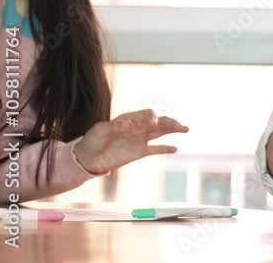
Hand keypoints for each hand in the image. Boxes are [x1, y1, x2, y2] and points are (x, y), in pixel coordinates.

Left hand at [73, 109, 187, 174]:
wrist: (86, 158)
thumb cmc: (91, 140)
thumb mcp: (100, 130)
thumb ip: (116, 126)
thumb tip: (130, 123)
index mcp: (129, 119)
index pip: (146, 114)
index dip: (152, 118)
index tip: (153, 123)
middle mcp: (137, 128)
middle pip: (158, 122)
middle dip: (169, 122)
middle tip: (179, 125)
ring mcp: (139, 140)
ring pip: (160, 133)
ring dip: (172, 130)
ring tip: (185, 129)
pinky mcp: (139, 152)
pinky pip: (155, 149)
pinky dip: (165, 148)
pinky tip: (175, 149)